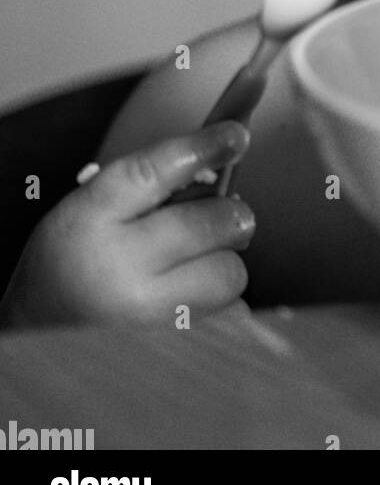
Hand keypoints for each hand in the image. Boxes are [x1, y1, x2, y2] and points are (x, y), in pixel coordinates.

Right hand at [0, 122, 254, 330]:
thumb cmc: (75, 262)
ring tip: (192, 267)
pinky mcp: (170, 349)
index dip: (203, 148)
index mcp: (92, 218)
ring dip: (222, 263)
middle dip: (231, 215)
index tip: (235, 135)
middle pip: (210, 225)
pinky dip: (219, 304)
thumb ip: (150, 186)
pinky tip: (187, 301)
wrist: (39, 338)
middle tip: (228, 215)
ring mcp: (144, 316)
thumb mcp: (91, 209)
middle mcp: (118, 268)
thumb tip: (222, 168)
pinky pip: (227, 316)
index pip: (156, 171)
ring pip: (227, 274)